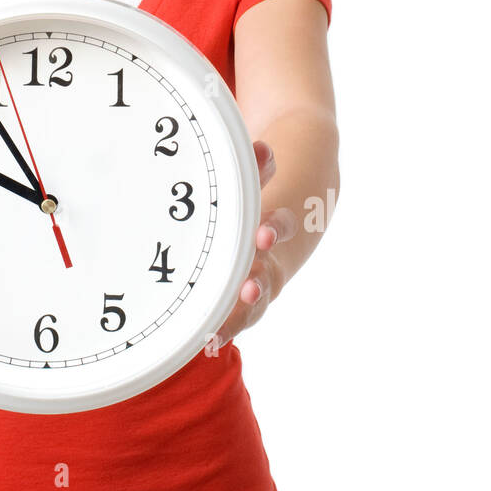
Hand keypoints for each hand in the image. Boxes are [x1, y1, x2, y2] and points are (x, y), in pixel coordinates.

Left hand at [213, 140, 297, 346]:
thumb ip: (256, 167)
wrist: (271, 227)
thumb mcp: (252, 180)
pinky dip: (224, 331)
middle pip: (270, 276)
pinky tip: (208, 342)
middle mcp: (271, 262)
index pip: (282, 226)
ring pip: (252, 306)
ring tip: (220, 331)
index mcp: (275, 227)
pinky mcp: (240, 304)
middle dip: (258, 282)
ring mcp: (256, 286)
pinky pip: (234, 320)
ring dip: (238, 316)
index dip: (276, 229)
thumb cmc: (250, 201)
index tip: (264, 234)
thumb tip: (261, 148)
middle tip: (249, 288)